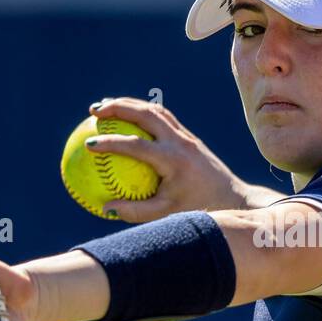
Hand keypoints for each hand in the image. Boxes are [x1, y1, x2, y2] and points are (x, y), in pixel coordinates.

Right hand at [86, 96, 265, 221]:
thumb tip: (105, 209)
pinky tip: (126, 119)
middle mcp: (180, 143)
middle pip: (146, 114)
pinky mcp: (189, 137)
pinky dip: (142, 113)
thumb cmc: (199, 210)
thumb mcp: (167, 215)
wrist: (233, 199)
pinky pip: (162, 118)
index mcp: (173, 160)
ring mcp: (186, 137)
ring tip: (104, 108)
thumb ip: (135, 211)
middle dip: (117, 107)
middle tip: (93, 112)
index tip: (89, 144)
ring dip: (129, 104)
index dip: (111, 143)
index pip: (136, 145)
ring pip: (155, 110)